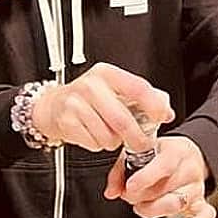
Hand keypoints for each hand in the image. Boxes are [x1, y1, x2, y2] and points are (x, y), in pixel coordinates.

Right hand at [32, 63, 173, 152]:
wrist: (52, 106)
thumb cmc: (87, 98)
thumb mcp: (114, 89)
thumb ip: (141, 97)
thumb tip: (165, 109)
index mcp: (106, 73)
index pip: (138, 88)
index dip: (154, 106)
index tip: (162, 117)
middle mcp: (90, 86)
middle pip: (123, 120)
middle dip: (137, 138)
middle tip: (142, 144)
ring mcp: (76, 103)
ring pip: (109, 136)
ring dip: (114, 141)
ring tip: (108, 132)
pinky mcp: (67, 121)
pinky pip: (94, 143)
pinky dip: (98, 144)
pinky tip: (93, 134)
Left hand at [104, 135, 215, 217]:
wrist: (185, 154)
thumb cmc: (159, 154)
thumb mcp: (139, 152)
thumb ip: (120, 170)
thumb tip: (111, 192)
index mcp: (175, 151)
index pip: (164, 165)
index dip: (145, 178)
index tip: (129, 187)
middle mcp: (189, 169)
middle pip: (167, 189)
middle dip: (142, 196)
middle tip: (129, 195)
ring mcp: (196, 187)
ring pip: (178, 203)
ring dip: (155, 209)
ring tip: (142, 206)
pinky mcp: (201, 202)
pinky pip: (205, 215)